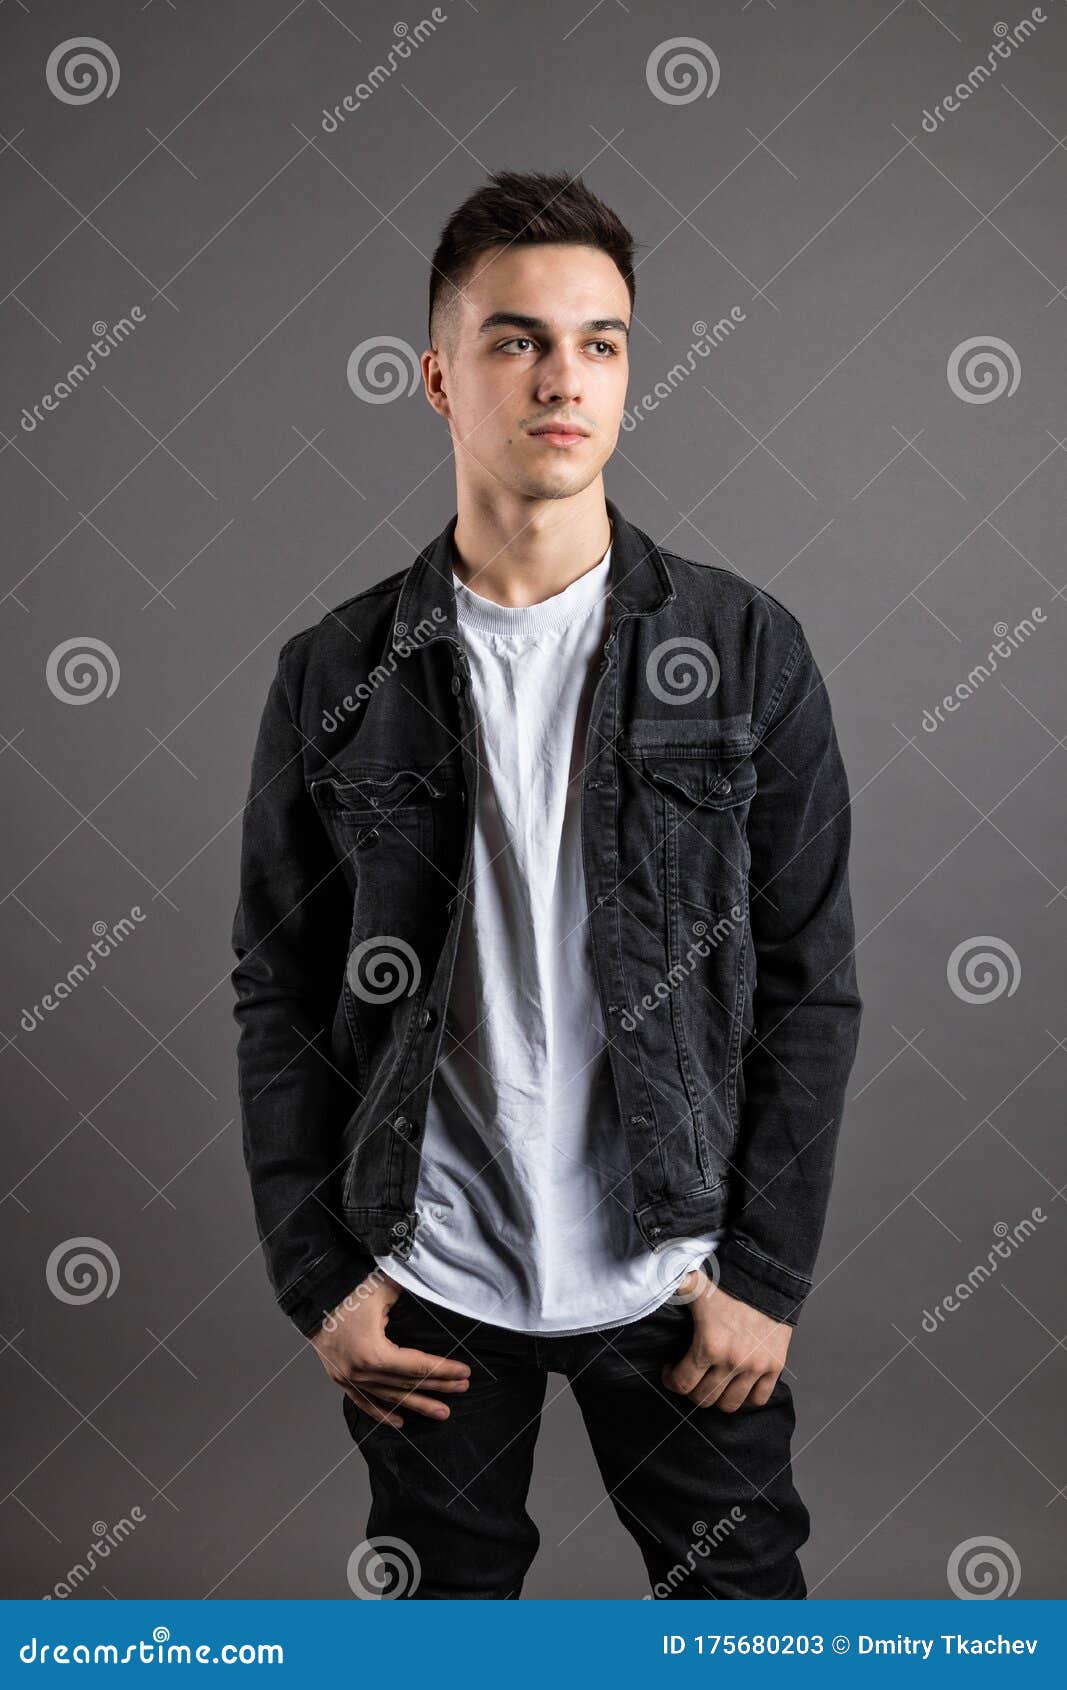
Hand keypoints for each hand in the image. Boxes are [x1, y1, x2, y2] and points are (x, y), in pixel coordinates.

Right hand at [309, 1269, 470, 1428]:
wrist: (312, 1294)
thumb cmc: (349, 1288)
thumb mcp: (386, 1289)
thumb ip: (413, 1299)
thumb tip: (439, 1296)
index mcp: (373, 1353)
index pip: (417, 1366)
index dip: (444, 1370)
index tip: (465, 1373)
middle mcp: (360, 1372)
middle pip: (407, 1383)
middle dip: (438, 1387)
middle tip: (462, 1390)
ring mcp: (348, 1378)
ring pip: (389, 1397)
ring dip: (417, 1404)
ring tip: (441, 1412)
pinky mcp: (340, 1378)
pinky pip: (364, 1401)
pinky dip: (382, 1413)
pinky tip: (400, 1422)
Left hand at [661, 1269, 791, 1411]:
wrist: (768, 1276)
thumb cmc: (728, 1281)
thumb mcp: (692, 1282)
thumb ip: (668, 1283)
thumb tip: (644, 1275)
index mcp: (709, 1344)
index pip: (683, 1384)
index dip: (671, 1380)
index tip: (669, 1370)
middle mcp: (733, 1361)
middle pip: (705, 1399)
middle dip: (691, 1391)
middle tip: (689, 1377)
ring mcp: (756, 1366)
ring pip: (730, 1404)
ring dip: (717, 1398)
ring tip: (711, 1383)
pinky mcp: (775, 1366)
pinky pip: (758, 1399)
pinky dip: (746, 1397)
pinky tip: (736, 1384)